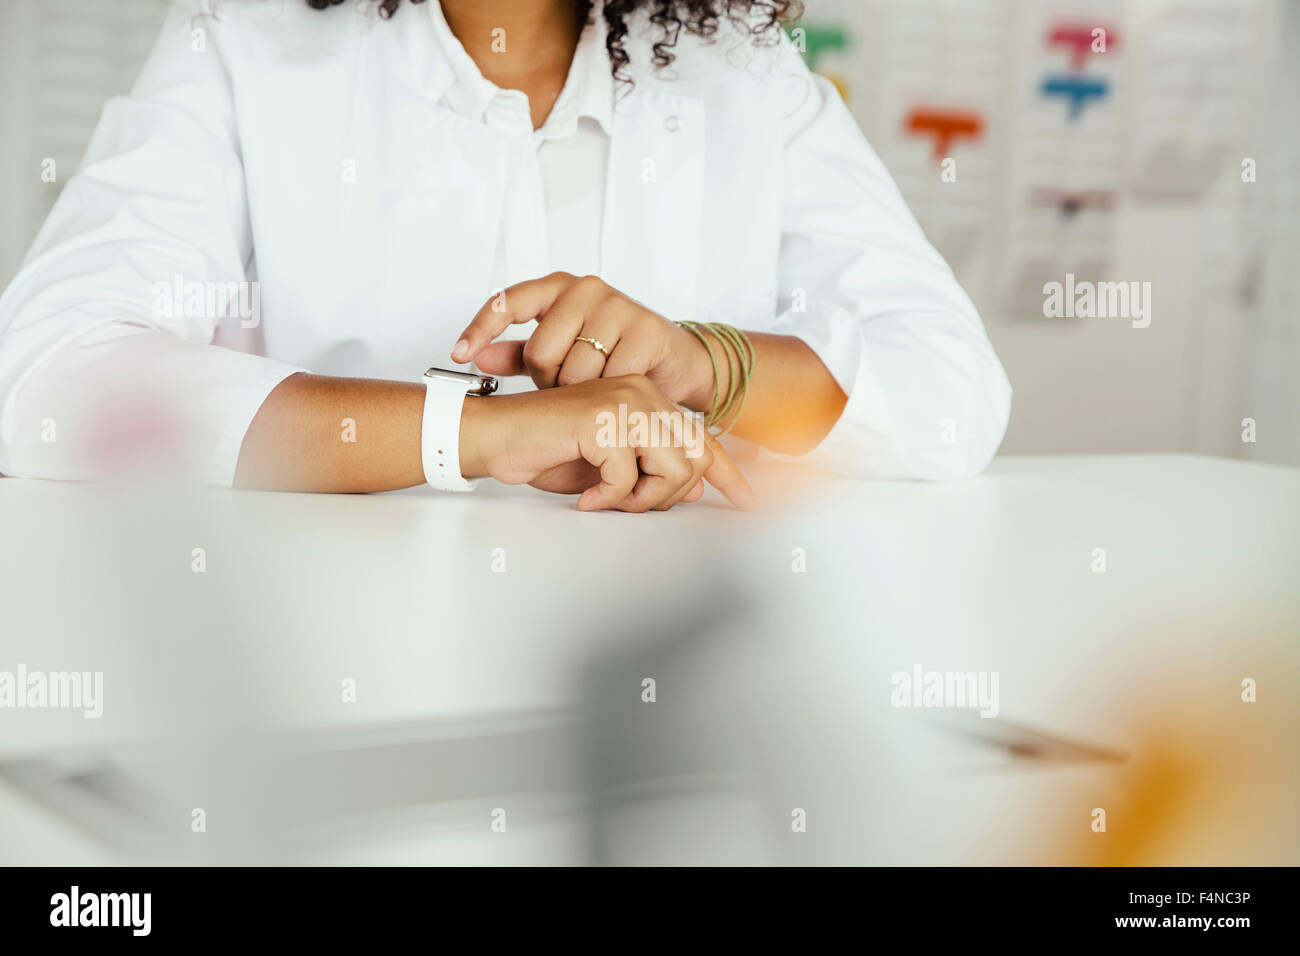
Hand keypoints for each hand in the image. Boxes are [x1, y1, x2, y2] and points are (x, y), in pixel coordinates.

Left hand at [451, 273, 714, 409]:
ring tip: (595, 387)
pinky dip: (609, 396)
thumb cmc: (614, 354)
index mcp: (560, 288)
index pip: (509, 301)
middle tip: (568, 385)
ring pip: (574, 371)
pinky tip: (617, 390)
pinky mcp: (646, 329)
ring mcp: (618, 305)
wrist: (674, 362)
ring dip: (580, 393)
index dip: (481, 329)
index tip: (459, 353)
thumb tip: (479, 358)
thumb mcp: (562, 352)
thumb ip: (520, 354)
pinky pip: (609, 380)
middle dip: (549, 380)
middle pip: (542, 351)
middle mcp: (587, 288)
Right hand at [459, 375, 756, 511]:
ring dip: (641, 499)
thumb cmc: (544, 450)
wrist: (494, 436)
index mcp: (648, 400)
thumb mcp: (608, 468)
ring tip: (607, 500)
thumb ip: (651, 472)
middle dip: (668, 496)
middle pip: (695, 459)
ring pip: (673, 469)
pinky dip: (607, 498)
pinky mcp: (603, 419)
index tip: (750, 503)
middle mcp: (643, 394)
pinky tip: (585, 498)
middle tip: (628, 505)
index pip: (703, 439)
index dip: (730, 475)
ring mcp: (625, 402)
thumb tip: (698, 488)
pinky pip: (628, 478)